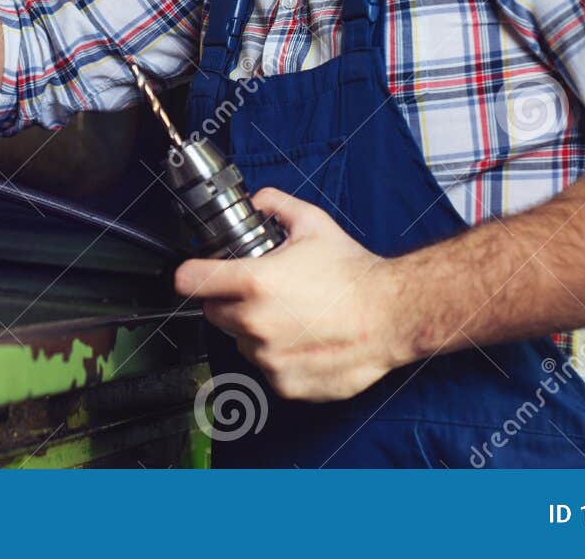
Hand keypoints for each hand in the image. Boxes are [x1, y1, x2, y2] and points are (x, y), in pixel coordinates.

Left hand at [173, 188, 410, 401]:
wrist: (393, 315)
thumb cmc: (354, 274)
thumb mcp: (313, 224)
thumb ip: (276, 205)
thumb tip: (257, 201)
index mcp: (255, 282)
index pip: (191, 281)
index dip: (191, 275)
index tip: (194, 275)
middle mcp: (255, 323)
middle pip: (214, 313)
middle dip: (229, 301)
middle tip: (261, 293)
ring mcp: (269, 357)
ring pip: (240, 342)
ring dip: (254, 331)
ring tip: (291, 317)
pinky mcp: (285, 383)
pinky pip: (266, 368)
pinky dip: (278, 357)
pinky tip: (303, 340)